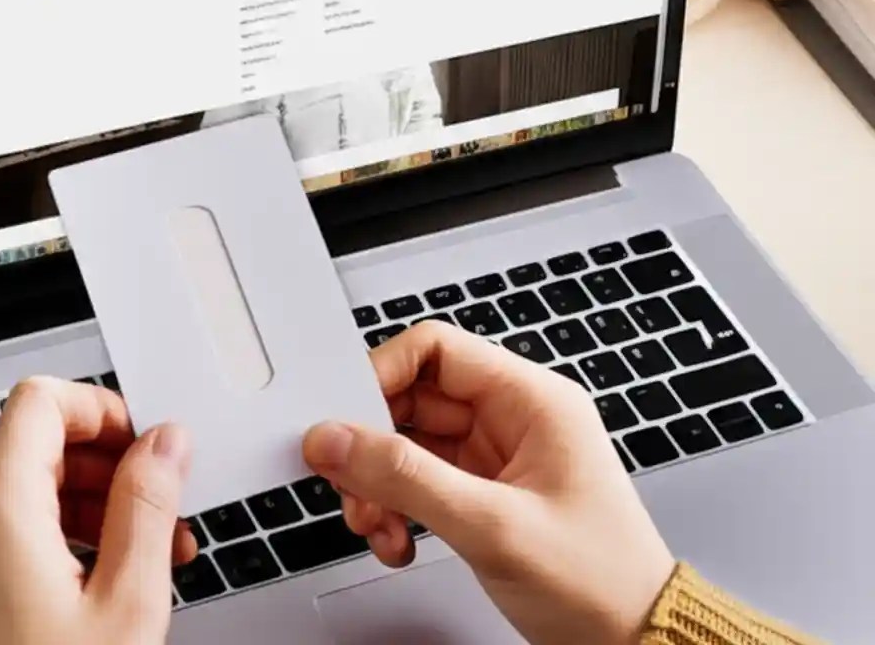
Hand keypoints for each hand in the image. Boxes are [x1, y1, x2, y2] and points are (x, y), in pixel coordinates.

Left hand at [0, 377, 195, 644]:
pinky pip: (17, 527)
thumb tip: (165, 443)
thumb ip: (149, 505)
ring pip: (32, 485)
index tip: (147, 438)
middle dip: (112, 462)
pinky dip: (69, 532)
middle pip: (39, 441)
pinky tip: (114, 575)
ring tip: (154, 548)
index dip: (102, 407)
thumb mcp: (128, 600)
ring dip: (98, 500)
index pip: (41, 400)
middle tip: (165, 500)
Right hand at [303, 322, 674, 644]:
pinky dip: (394, 511)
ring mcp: (494, 459)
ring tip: (377, 524)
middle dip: (372, 447)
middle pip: (411, 401)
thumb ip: (406, 478)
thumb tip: (335, 439)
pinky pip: (415, 484)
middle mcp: (511, 420)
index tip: (343, 418)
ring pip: (406, 447)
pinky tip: (397, 541)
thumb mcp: (493, 526)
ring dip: (379, 487)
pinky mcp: (480, 495)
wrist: (631, 643)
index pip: (437, 350)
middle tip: (350, 484)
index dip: (382, 374)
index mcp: (532, 401)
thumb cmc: (600, 581)